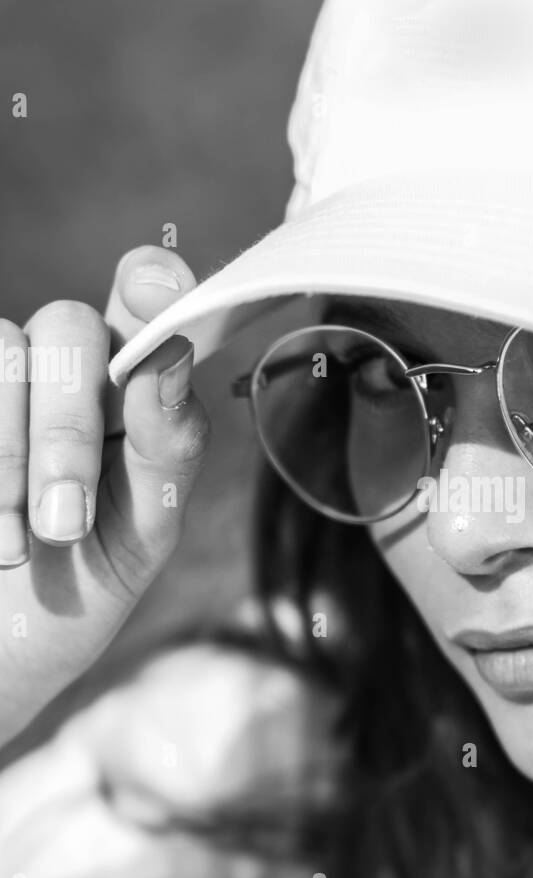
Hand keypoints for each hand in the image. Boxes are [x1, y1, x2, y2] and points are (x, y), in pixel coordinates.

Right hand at [0, 247, 210, 752]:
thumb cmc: (71, 596)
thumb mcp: (140, 535)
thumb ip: (167, 447)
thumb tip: (170, 358)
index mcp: (126, 393)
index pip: (143, 304)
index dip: (151, 281)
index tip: (152, 288)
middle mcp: (55, 373)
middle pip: (66, 327)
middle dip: (67, 429)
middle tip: (64, 522)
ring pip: (1, 355)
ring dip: (13, 460)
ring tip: (18, 545)